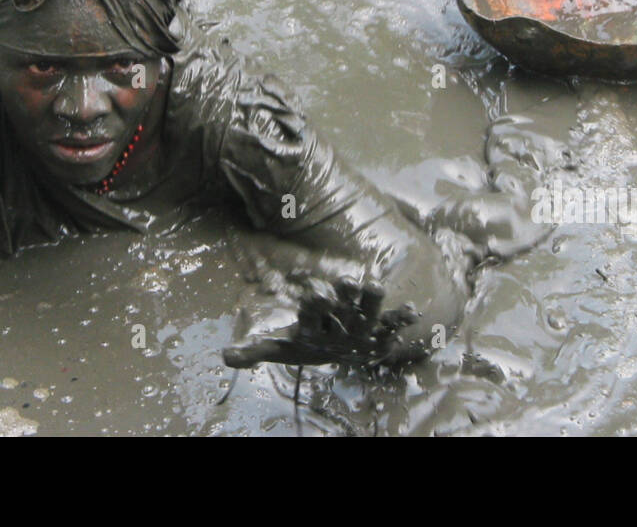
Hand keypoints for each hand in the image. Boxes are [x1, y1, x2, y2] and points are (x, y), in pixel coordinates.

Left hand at [223, 276, 418, 368]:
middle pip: (343, 297)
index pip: (313, 305)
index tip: (313, 293)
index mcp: (316, 315)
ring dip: (372, 295)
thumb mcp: (282, 349)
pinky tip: (411, 312)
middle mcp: (340, 312)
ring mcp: (362, 318)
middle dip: (344, 290)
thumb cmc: (309, 343)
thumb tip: (224, 356)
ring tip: (376, 284)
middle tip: (344, 279)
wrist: (340, 344)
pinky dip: (402, 317)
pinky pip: (393, 322)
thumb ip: (256, 350)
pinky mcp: (380, 329)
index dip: (313, 300)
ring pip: (369, 302)